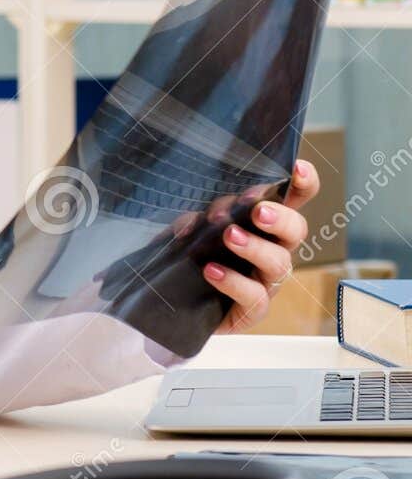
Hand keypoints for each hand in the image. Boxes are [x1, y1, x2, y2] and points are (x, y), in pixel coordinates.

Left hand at [203, 159, 319, 333]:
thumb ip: (200, 219)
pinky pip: (254, 297)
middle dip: (280, 218)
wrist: (176, 305)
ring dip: (255, 247)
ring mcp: (266, 282)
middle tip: (258, 212)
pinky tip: (212, 271)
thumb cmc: (192, 259)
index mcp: (263, 226)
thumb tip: (202, 217)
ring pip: (279, 263)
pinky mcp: (251, 311)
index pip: (292, 202)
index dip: (302, 185)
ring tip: (229, 236)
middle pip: (296, 231)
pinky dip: (233, 282)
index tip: (298, 167)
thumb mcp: (191, 231)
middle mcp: (272, 251)